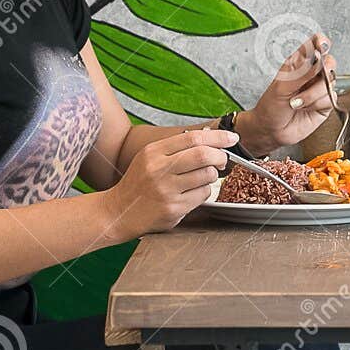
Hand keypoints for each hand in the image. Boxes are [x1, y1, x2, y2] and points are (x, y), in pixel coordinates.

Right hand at [106, 128, 236, 237]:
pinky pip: (202, 195)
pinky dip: (203, 192)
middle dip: (221, 156)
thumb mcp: (149, 158)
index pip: (193, 137)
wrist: (118, 212)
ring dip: (212, 176)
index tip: (231, 138)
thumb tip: (211, 140)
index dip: (218, 137)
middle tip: (223, 159)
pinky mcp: (173, 209)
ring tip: (201, 178)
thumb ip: (176, 148)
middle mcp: (159, 170)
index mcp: (154, 152)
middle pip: (204, 155)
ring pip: (207, 176)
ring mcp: (166, 190)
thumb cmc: (138, 183)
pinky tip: (190, 193)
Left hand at [239, 32, 337, 151]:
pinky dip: (316, 104)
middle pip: (330, 62)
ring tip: (296, 102)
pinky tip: (305, 108)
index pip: (314, 45)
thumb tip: (319, 61)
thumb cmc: (271, 106)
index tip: (322, 44)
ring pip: (330, 82)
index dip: (321, 41)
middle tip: (315, 75)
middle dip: (324, 69)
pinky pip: (330, 98)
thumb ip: (302, 73)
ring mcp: (319, 88)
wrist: (271, 130)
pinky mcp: (325, 103)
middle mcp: (311, 74)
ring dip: (312, 94)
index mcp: (299, 63)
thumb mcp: (282, 86)